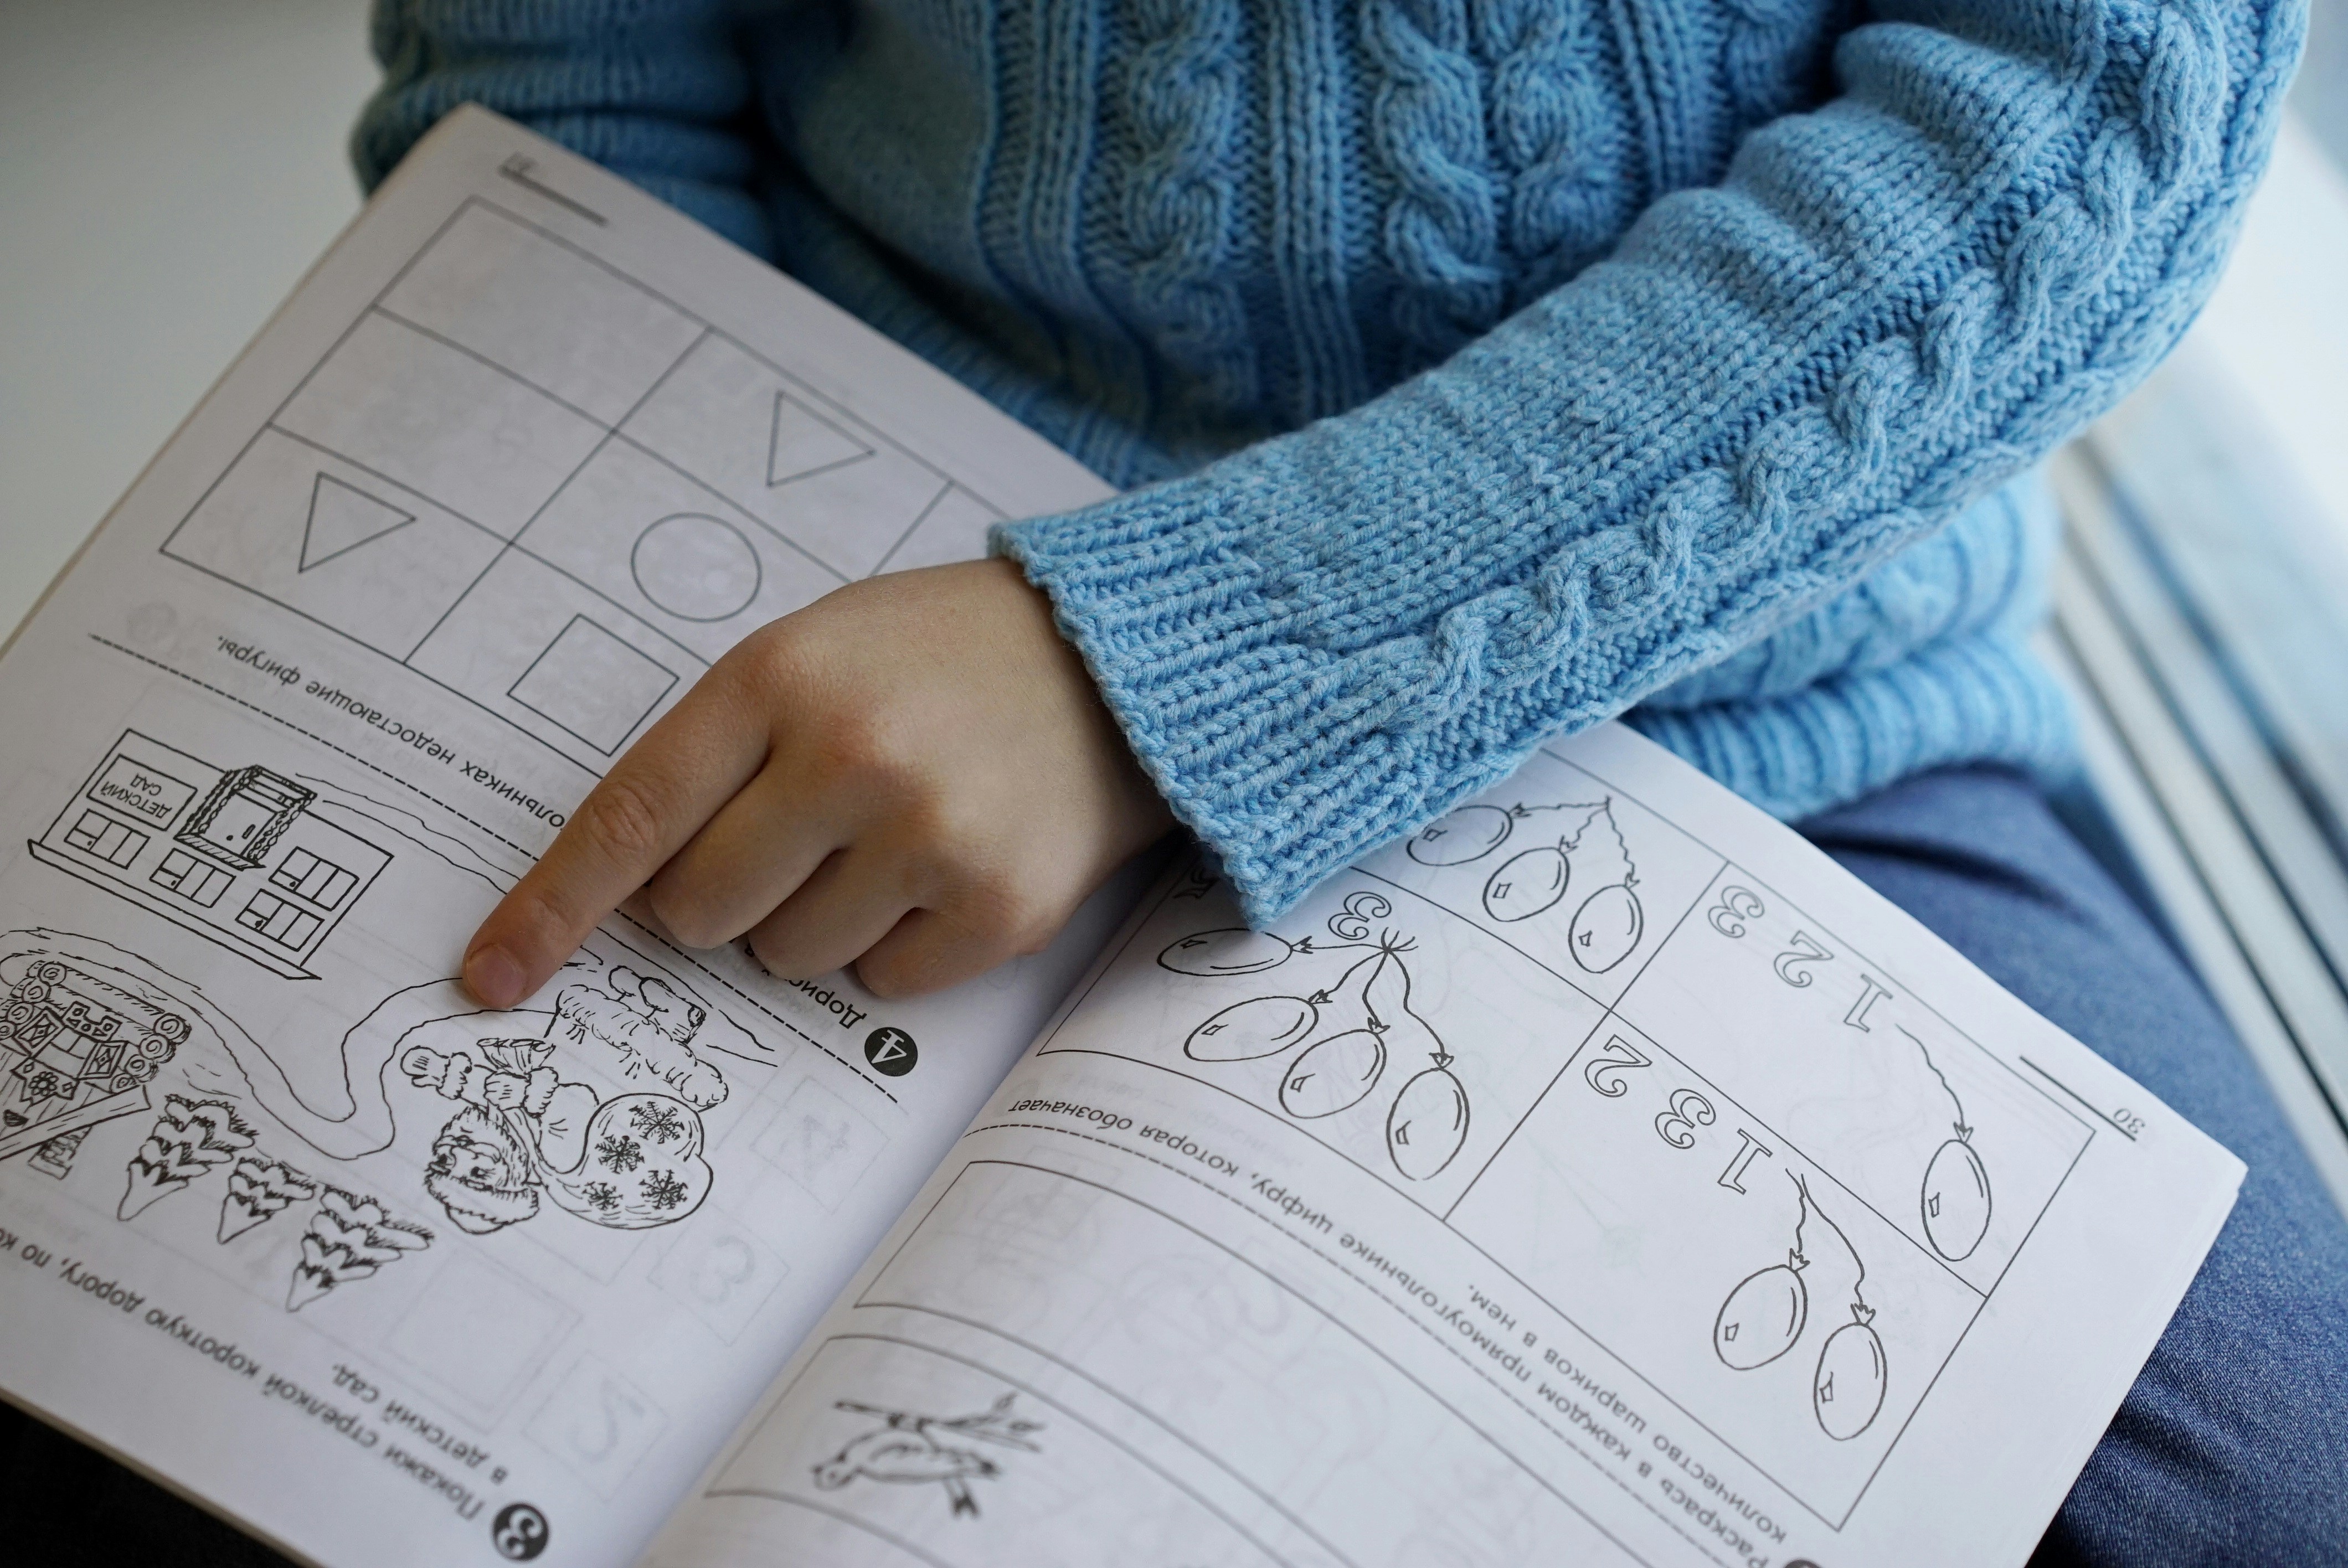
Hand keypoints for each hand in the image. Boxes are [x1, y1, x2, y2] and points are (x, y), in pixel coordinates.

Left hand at [460, 558, 1173, 1005]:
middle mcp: (852, 758)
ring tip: (893, 836)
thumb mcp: (816, 652)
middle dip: (723, 896)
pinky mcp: (1000, 909)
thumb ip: (722, 752)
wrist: (1122, 662)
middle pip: (701, 912)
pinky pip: (881, 986)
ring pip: (787, 958)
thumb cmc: (942, 660)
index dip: (552, 907)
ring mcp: (930, 837)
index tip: (491, 977)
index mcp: (782, 679)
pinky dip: (898, 945)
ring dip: (816, 918)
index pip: (631, 816)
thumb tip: (640, 899)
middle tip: (799, 833)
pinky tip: (947, 869)